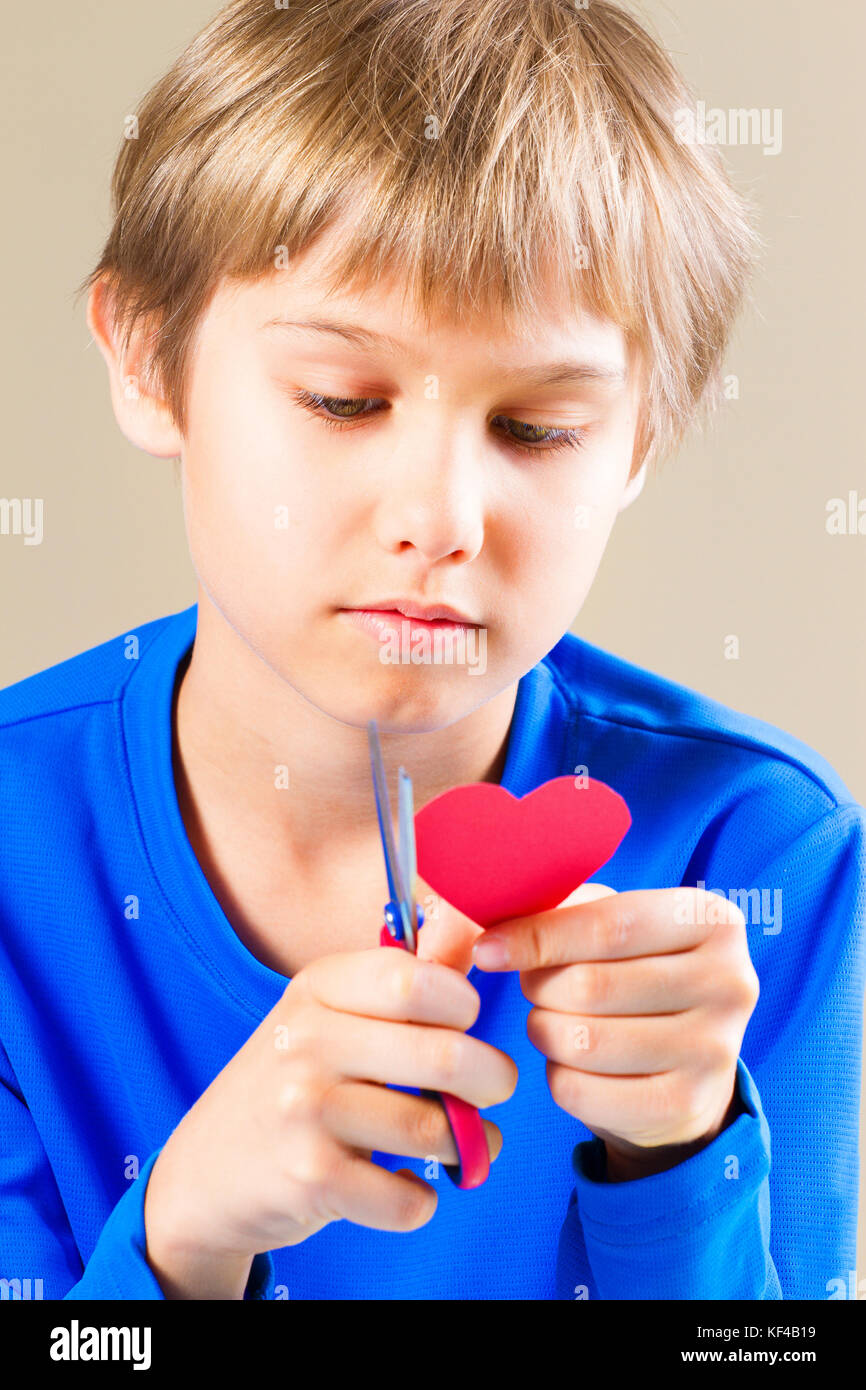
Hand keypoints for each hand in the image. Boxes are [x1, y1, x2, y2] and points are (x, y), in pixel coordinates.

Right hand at [144, 946, 516, 1295]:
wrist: (204, 1172)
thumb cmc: (291, 1084)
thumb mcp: (328, 1015)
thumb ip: (401, 982)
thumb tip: (474, 935)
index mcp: (317, 989)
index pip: (413, 979)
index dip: (463, 1003)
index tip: (469, 1022)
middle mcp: (306, 1042)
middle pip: (443, 1054)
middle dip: (493, 1078)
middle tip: (495, 1088)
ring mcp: (304, 1112)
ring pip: (432, 1129)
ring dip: (468, 1143)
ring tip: (465, 1141)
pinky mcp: (309, 1180)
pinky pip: (407, 1200)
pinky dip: (423, 1201)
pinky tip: (407, 1187)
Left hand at [471, 882, 758, 1179]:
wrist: (689, 1061)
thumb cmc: (637, 971)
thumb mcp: (618, 924)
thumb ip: (567, 910)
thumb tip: (498, 928)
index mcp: (712, 919)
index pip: (610, 923)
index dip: (538, 936)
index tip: (486, 949)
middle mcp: (729, 983)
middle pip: (590, 985)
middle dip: (540, 986)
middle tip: (534, 986)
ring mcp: (714, 1050)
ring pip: (580, 1041)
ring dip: (545, 1030)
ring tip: (553, 1020)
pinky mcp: (686, 1106)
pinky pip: (580, 1092)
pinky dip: (558, 1076)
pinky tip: (573, 1063)